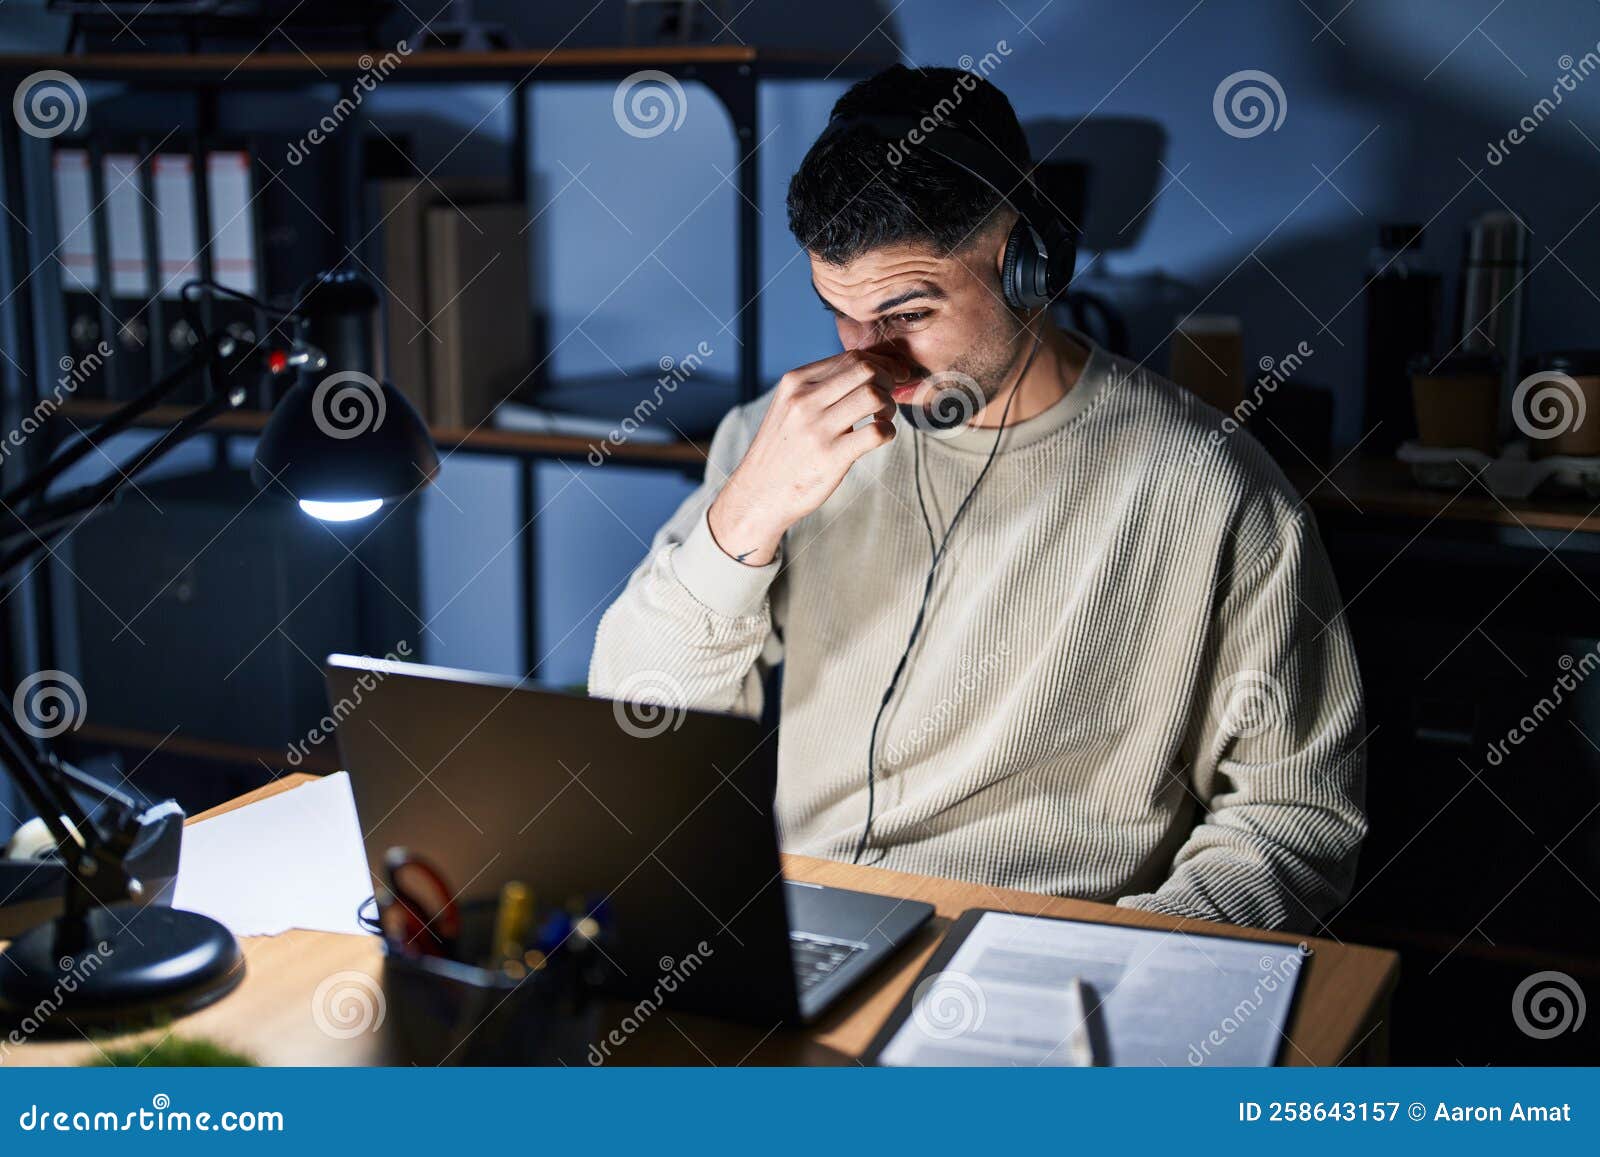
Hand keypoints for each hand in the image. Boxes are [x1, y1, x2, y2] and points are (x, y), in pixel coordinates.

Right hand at [708, 349, 906, 565]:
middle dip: (888, 380)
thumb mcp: (789, 406)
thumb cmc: (782, 449)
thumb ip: (820, 386)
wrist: (759, 493)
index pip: (851, 357)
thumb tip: (868, 368)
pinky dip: (889, 432)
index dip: (881, 363)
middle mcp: (804, 400)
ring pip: (874, 396)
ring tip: (882, 418)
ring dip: (889, 406)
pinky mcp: (831, 457)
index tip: (892, 376)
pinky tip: (880, 437)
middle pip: (866, 370)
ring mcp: (817, 429)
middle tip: (888, 398)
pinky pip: (877, 432)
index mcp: (795, 382)